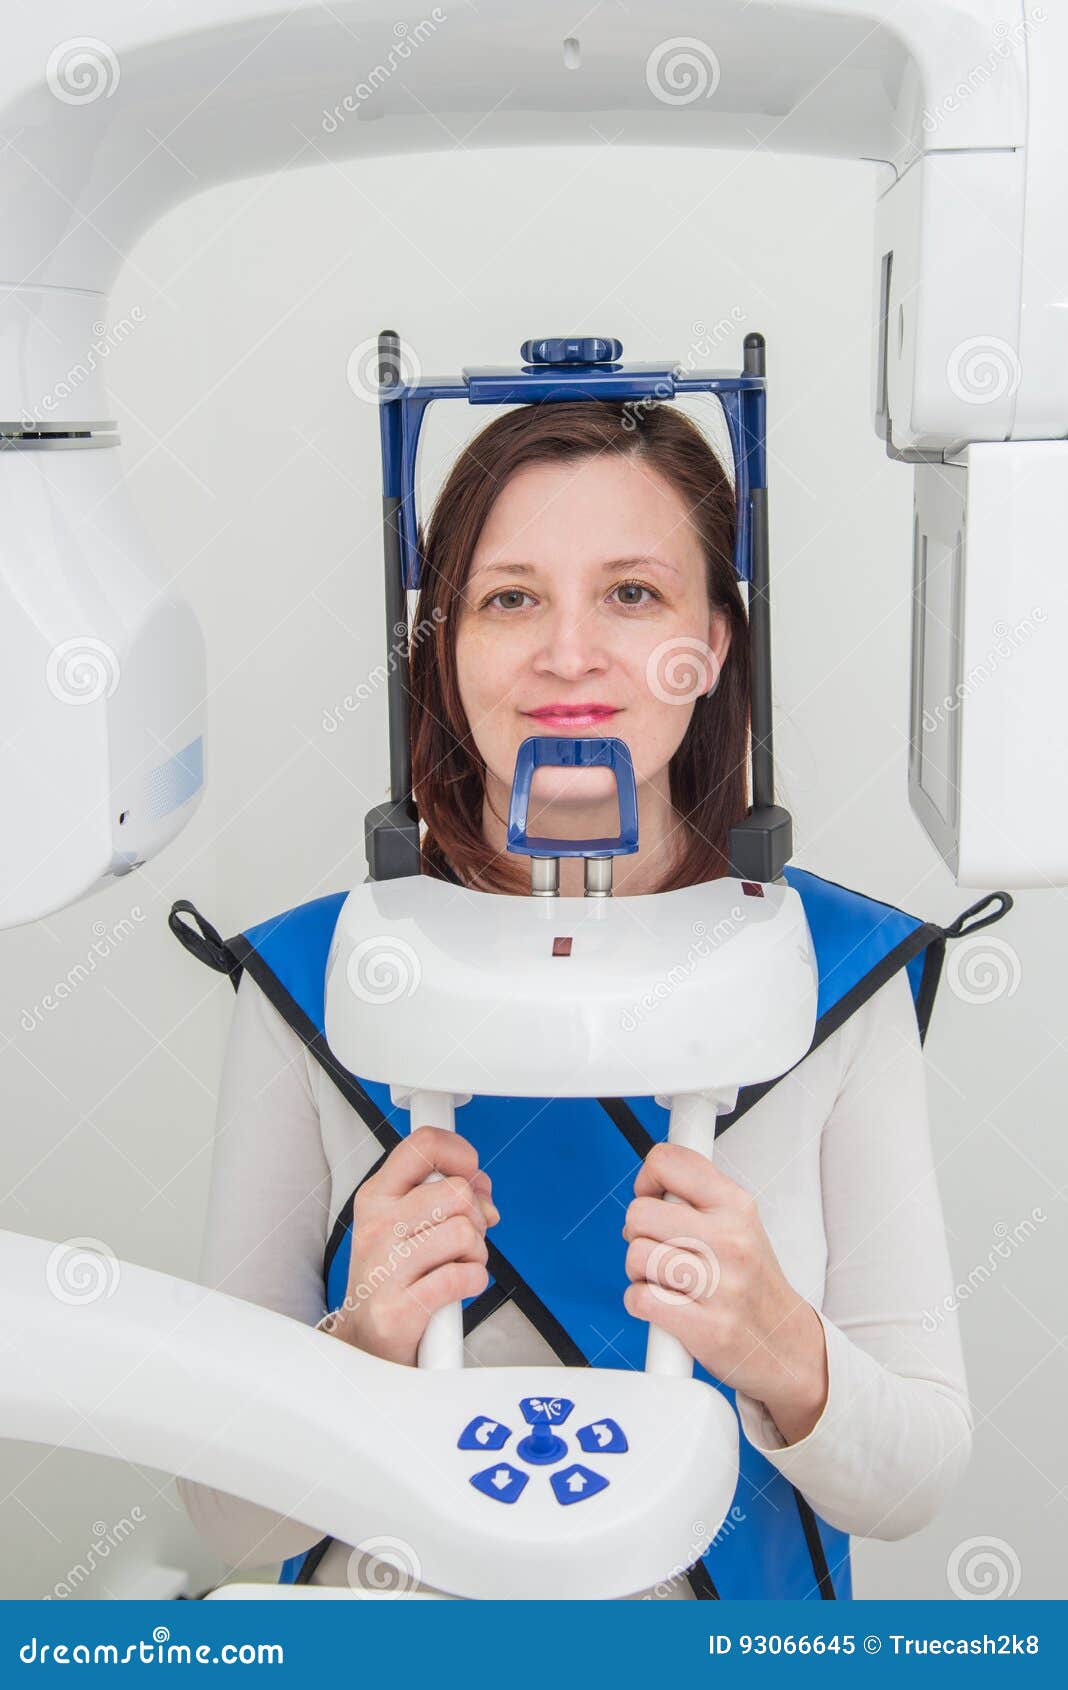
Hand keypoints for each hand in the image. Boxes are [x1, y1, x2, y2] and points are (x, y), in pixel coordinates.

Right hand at [330, 1125, 497, 1365]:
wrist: (365, 1341)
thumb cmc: (392, 1277)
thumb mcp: (406, 1223)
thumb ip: (445, 1196)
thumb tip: (484, 1197)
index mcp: (377, 1196)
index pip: (424, 1145)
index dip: (461, 1154)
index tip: (469, 1175)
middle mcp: (376, 1225)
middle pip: (458, 1192)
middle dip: (475, 1217)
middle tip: (462, 1239)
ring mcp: (384, 1267)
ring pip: (465, 1232)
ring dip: (476, 1253)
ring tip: (456, 1265)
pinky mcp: (398, 1309)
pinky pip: (463, 1277)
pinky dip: (473, 1282)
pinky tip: (456, 1288)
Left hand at [622, 1143, 828, 1443]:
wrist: (787, 1344)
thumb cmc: (752, 1282)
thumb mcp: (739, 1222)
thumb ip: (697, 1196)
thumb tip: (647, 1186)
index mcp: (736, 1206)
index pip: (667, 1162)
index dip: (646, 1181)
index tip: (652, 1198)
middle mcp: (731, 1240)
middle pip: (639, 1213)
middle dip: (638, 1233)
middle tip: (658, 1248)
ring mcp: (721, 1285)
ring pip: (636, 1256)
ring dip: (639, 1271)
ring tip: (665, 1279)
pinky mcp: (708, 1327)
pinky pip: (640, 1298)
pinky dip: (640, 1303)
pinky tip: (664, 1304)